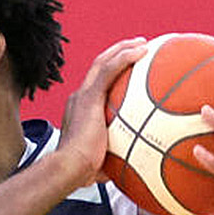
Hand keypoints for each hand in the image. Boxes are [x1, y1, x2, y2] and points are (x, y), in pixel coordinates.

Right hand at [55, 37, 148, 184]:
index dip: (113, 72)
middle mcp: (79, 98)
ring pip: (103, 62)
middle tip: (139, 47)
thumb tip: (136, 165)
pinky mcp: (88, 97)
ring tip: (143, 43)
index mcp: (81, 109)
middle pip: (99, 66)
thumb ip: (118, 155)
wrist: (70, 168)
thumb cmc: (84, 171)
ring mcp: (82, 96)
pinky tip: (143, 51)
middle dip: (119, 53)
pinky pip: (109, 69)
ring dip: (124, 49)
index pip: (97, 84)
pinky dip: (125, 57)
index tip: (131, 68)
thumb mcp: (104, 160)